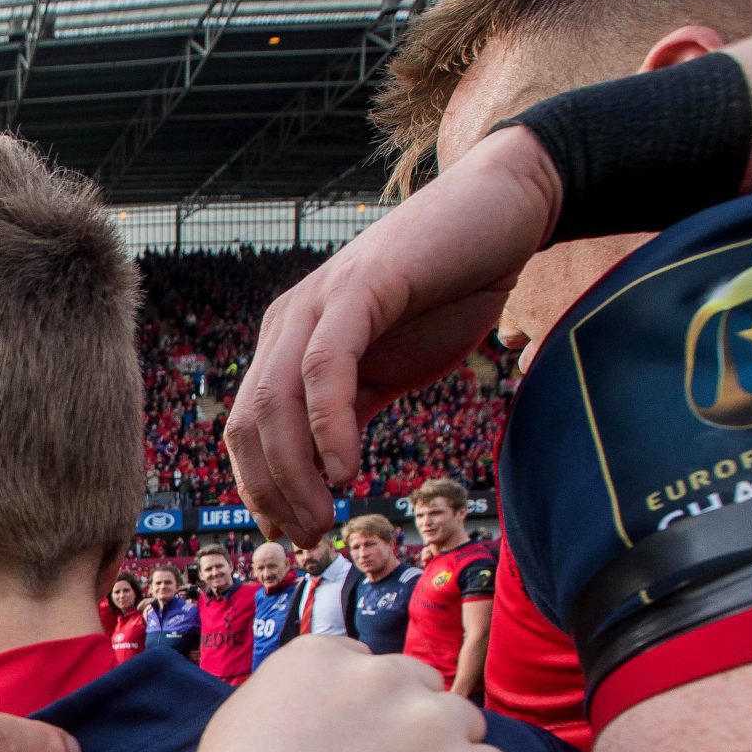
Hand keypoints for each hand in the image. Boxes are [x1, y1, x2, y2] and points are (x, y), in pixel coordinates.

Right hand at [180, 636, 511, 751]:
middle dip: (407, 728)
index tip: (346, 750)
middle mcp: (380, 673)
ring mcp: (425, 719)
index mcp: (323, 654)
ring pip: (463, 725)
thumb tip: (342, 713)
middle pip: (422, 689)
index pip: (370, 669)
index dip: (362, 714)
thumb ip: (307, 696)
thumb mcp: (251, 713)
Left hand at [224, 127, 560, 541]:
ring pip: (275, 402)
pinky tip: (345, 469)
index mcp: (288, 345)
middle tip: (311, 539)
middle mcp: (289, 323)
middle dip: (273, 493)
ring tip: (326, 517)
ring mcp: (318, 303)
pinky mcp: (358, 288)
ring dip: (294, 473)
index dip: (262, 490)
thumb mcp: (389, 371)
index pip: (249, 431)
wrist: (502, 211)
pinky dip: (326, 425)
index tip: (294, 535)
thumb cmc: (449, 293)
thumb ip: (350, 413)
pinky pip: (323, 368)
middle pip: (249, 425)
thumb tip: (325, 476)